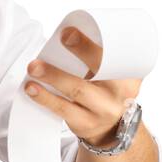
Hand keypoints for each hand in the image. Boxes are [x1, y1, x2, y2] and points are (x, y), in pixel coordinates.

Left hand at [22, 26, 142, 146]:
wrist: (113, 128)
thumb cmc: (107, 91)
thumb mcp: (114, 75)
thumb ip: (99, 58)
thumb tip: (67, 35)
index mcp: (129, 76)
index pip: (114, 57)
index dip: (90, 45)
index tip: (69, 33)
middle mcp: (118, 94)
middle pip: (96, 73)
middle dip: (74, 57)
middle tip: (51, 48)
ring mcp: (102, 111)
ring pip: (76, 91)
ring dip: (52, 77)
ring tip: (33, 68)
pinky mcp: (85, 124)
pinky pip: (62, 110)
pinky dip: (45, 98)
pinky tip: (32, 89)